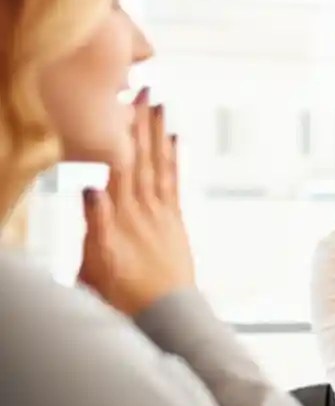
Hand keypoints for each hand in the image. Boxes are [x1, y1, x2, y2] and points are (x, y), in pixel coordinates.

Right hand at [78, 88, 195, 316]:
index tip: (120, 105)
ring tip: (158, 104)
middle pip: (140, 158)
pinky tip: (173, 138)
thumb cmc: (122, 296)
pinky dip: (173, 158)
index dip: (120, 136)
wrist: (166, 316)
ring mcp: (161, 214)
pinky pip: (173, 182)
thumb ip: (95, 223)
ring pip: (158, 164)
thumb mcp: (96, 263)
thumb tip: (90, 185)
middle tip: (142, 89)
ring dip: (157, 133)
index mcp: (119, 217)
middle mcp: (142, 210)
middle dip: (140, 123)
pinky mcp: (173, 221)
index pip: (118, 167)